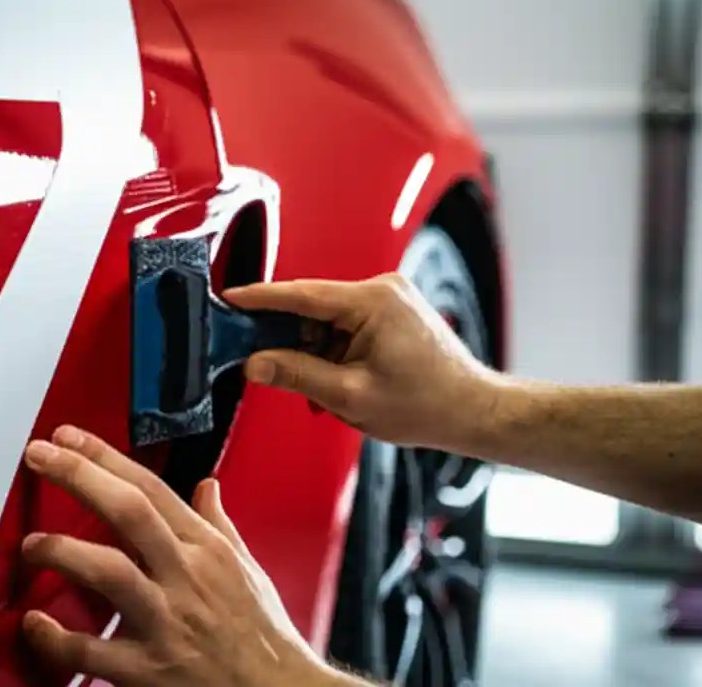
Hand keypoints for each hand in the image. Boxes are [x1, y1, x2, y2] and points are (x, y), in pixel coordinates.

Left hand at [19, 426, 358, 686]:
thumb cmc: (262, 634)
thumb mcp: (248, 569)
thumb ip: (219, 524)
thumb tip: (207, 485)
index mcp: (206, 549)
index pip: (150, 487)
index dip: (104, 456)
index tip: (67, 436)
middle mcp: (186, 578)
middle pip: (129, 512)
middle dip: (79, 477)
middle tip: (38, 455)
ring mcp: (166, 623)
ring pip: (110, 573)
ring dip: (64, 552)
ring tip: (31, 544)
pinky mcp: (149, 670)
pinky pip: (94, 651)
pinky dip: (58, 638)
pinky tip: (35, 624)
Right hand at [224, 274, 501, 451]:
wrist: (472, 411)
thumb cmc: (426, 404)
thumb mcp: (349, 396)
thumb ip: (296, 375)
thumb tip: (256, 364)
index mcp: (372, 302)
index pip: (300, 294)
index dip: (260, 298)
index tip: (230, 299)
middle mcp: (381, 290)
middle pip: (311, 309)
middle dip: (290, 342)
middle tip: (268, 368)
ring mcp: (388, 299)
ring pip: (325, 321)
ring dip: (314, 353)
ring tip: (324, 392)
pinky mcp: (391, 312)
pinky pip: (344, 325)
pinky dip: (332, 352)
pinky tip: (337, 381)